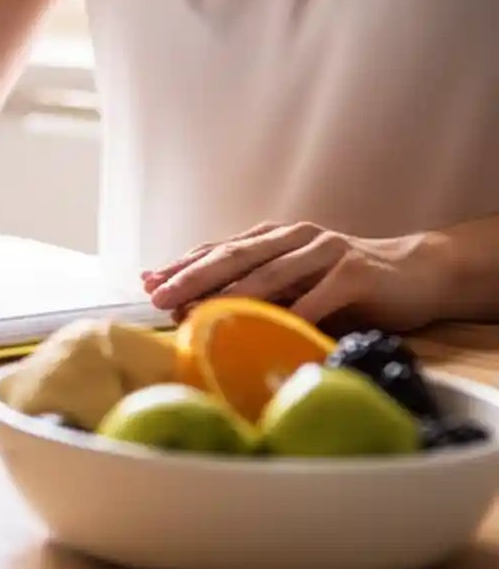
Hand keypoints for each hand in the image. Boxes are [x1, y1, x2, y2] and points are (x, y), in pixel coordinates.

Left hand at [142, 222, 450, 330]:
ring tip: (198, 311)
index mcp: (273, 239)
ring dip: (230, 294)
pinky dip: (292, 314)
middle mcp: (295, 238)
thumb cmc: (346, 284)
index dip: (182, 265)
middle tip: (158, 295)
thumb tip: (191, 312)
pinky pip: (319, 296)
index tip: (148, 282)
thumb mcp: (294, 285)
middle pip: (234, 256)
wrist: (420, 272)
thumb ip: (252, 291)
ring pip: (270, 273)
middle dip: (192, 276)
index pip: (218, 250)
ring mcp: (326, 252)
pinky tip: (268, 330)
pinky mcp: (356, 273)